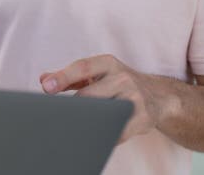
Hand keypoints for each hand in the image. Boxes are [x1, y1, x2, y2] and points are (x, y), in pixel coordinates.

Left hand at [39, 54, 172, 142]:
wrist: (160, 97)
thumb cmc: (119, 83)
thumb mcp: (98, 74)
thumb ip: (70, 77)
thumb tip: (43, 79)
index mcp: (109, 64)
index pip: (82, 67)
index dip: (63, 77)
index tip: (45, 87)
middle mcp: (123, 77)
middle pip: (89, 95)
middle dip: (72, 108)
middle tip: (57, 116)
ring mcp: (135, 98)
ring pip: (103, 114)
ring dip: (87, 123)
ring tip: (73, 128)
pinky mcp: (143, 119)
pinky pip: (117, 132)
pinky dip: (105, 135)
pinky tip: (95, 138)